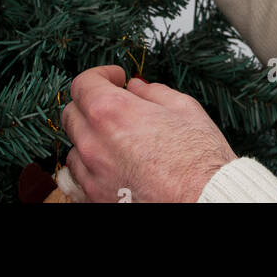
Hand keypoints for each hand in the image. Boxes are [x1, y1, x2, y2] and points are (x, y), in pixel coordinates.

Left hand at [61, 65, 235, 202]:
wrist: (204, 201)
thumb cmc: (199, 158)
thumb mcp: (183, 107)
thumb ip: (152, 92)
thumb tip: (136, 86)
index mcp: (112, 112)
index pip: (83, 83)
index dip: (100, 75)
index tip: (115, 78)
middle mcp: (94, 143)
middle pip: (71, 113)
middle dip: (91, 103)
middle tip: (114, 104)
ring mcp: (92, 176)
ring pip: (74, 148)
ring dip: (89, 138)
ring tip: (115, 139)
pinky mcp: (96, 200)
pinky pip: (77, 179)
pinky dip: (88, 169)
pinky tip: (109, 166)